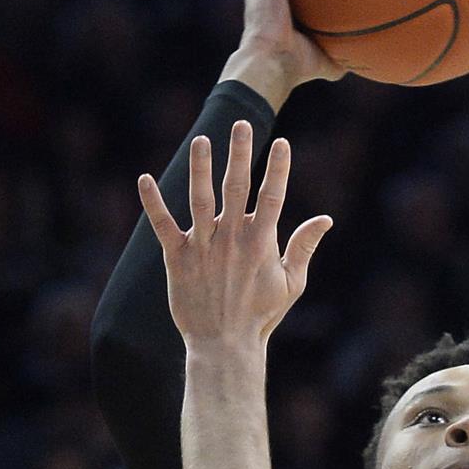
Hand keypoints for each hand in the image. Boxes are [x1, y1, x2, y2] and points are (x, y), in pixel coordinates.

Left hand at [137, 121, 331, 345]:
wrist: (224, 345)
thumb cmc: (260, 316)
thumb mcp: (291, 284)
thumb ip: (304, 248)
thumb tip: (325, 219)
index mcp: (261, 242)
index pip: (272, 197)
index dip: (278, 169)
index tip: (282, 143)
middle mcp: (231, 239)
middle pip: (237, 187)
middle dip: (240, 153)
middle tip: (241, 123)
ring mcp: (203, 247)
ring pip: (200, 199)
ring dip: (200, 168)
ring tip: (202, 140)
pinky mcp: (177, 259)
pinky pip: (163, 225)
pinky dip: (152, 203)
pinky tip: (143, 179)